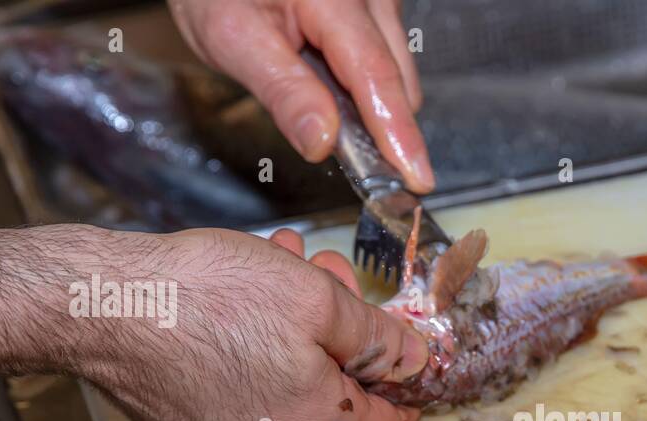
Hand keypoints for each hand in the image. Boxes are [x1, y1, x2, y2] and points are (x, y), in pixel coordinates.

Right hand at [82, 227, 426, 420]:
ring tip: (285, 264)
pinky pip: (246, 389)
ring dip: (299, 328)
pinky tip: (244, 294)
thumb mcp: (317, 298)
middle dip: (343, 334)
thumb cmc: (209, 296)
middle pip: (336, 398)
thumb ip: (376, 336)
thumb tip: (415, 362)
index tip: (406, 357)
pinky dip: (257, 346)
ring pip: (290, 385)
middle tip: (332, 277)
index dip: (405, 389)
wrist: (100, 306)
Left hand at [169, 0, 433, 191]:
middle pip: (397, 80)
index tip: (415, 177)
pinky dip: (364, 85)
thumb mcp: (231, 38)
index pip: (376, 74)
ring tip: (320, 99)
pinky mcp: (377, 9)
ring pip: (397, 74)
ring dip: (369, 104)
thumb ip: (281, 91)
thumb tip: (322, 142)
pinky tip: (329, 81)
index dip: (398, 132)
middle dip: (379, 124)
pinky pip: (387, 60)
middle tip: (343, 153)